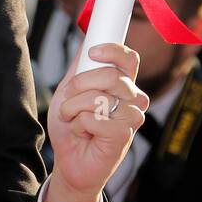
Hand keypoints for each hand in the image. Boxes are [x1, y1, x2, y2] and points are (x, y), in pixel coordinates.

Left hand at [44, 42, 149, 201]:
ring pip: (98, 97)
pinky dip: (79, 125)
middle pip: (110, 75)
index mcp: (122, 85)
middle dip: (78, 86)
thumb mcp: (70, 92)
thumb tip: (87, 40)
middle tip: (69, 102)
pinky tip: (84, 134)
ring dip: (74, 109)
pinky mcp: (125, 134)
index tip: (93, 53)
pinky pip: (93, 117)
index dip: (113, 51)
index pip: (128, 59)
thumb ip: (80, 68)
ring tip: (75, 121)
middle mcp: (132, 99)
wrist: (70, 161)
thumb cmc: (73, 128)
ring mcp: (132, 117)